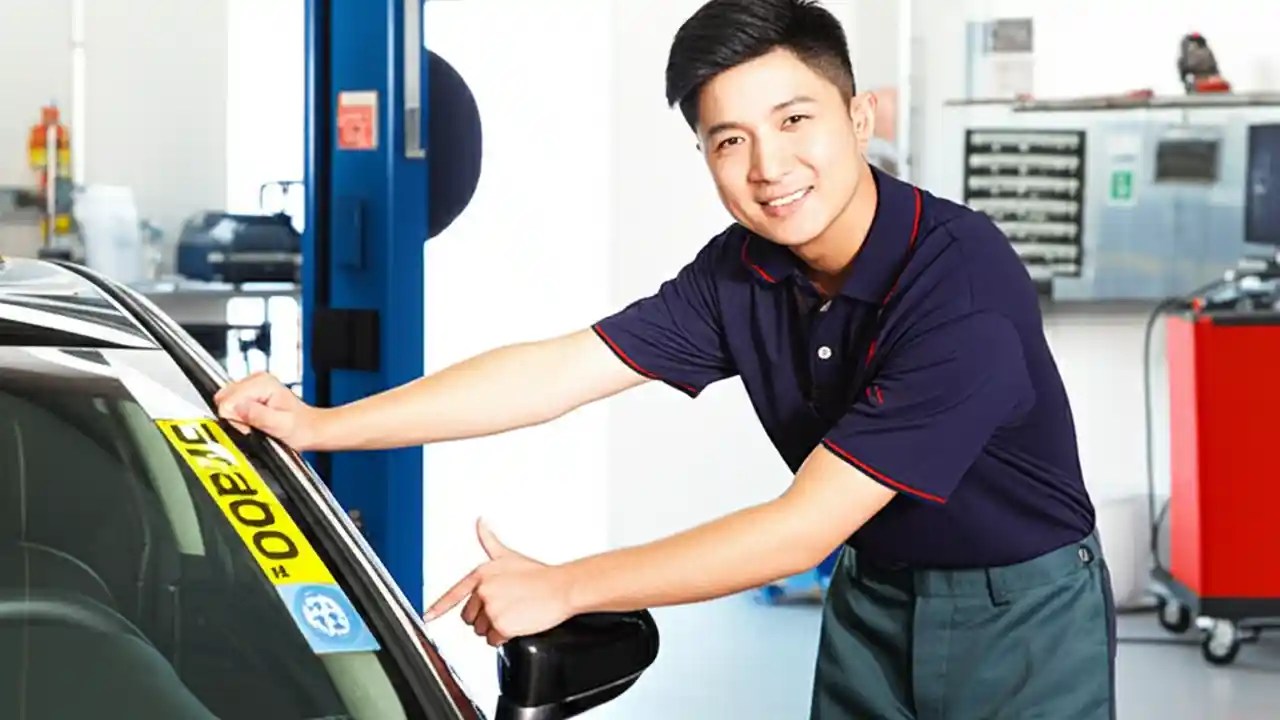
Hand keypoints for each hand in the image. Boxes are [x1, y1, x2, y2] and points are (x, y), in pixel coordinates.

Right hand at [213, 371, 322, 448]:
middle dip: (233, 417)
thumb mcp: (280, 425)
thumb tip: (234, 408)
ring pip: (224, 402)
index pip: (227, 400)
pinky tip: (253, 422)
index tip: (249, 427)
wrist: (309, 428)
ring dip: (236, 418)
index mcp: (263, 383)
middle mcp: (255, 379)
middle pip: (223, 399)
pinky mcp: (248, 393)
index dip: (235, 419)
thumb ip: (257, 415)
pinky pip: (230, 405)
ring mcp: (251, 385)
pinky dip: (237, 417)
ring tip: (256, 424)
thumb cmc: (300, 427)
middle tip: (252, 427)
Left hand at [424, 519, 575, 646]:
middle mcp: (482, 590)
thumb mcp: (509, 555)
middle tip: (507, 608)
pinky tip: (519, 623)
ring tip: (515, 613)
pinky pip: (494, 641)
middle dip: (485, 617)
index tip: (428, 617)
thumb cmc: (539, 575)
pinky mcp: (500, 624)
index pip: (454, 593)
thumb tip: (480, 522)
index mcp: (481, 574)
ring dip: (496, 628)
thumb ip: (489, 541)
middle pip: (470, 617)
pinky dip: (505, 637)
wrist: (560, 587)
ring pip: (482, 631)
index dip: (438, 607)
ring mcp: (491, 608)